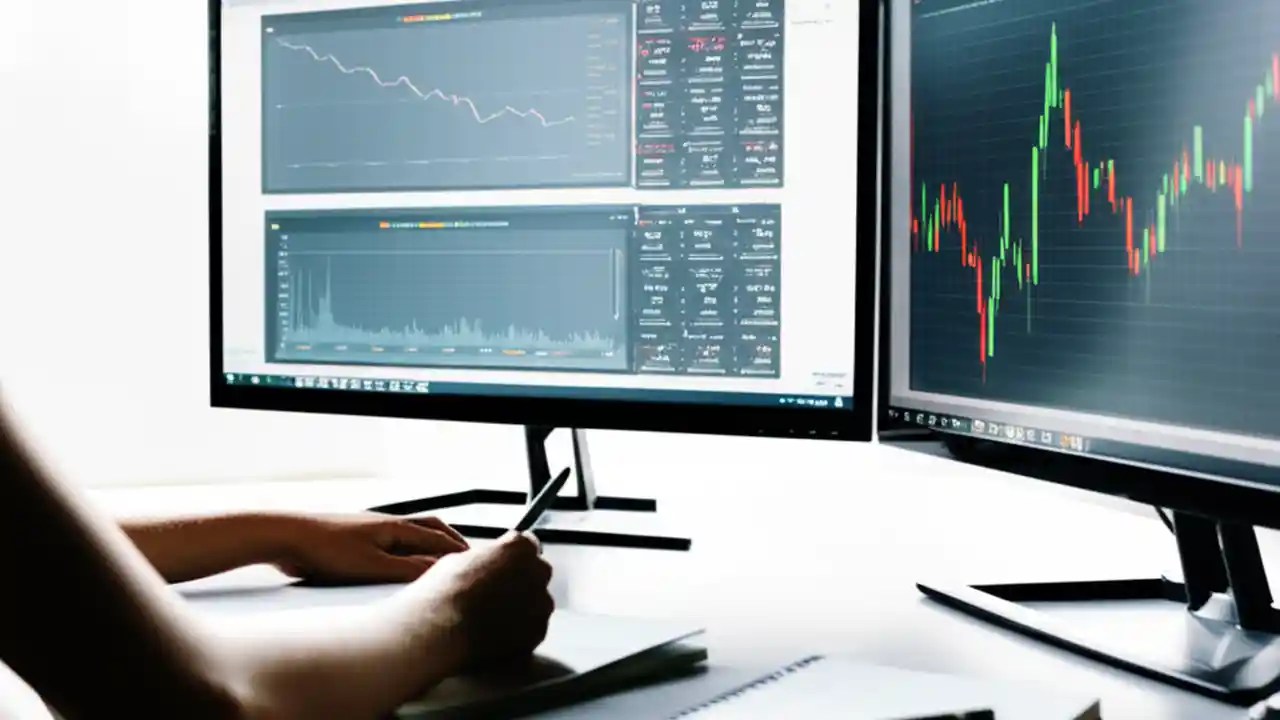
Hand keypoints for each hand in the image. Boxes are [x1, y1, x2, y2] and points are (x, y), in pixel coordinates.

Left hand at [274, 514, 469, 584]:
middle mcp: (387, 524)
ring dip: (430, 541)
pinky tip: (401, 558)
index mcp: (396, 528)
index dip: (459, 550)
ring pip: (410, 532)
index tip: (478, 559)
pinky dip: (409, 547)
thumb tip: (441, 569)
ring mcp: (371, 529)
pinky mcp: (356, 539)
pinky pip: (393, 540)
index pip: (438, 539)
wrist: (288, 536)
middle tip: (466, 553)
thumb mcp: (372, 566)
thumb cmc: (328, 550)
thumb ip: (408, 569)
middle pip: (429, 527)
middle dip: (450, 540)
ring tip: (439, 554)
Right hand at [398, 533, 554, 673]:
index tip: (503, 564)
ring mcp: (540, 606)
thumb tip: (486, 564)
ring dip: (522, 607)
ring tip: (491, 618)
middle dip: (521, 580)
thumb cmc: (442, 596)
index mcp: (518, 548)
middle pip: (536, 573)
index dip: (512, 556)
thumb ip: (484, 559)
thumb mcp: (457, 560)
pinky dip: (519, 631)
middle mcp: (537, 574)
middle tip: (494, 592)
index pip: (527, 543)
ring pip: (537, 603)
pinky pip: (532, 629)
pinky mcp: (537, 635)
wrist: (440, 636)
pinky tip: (495, 635)